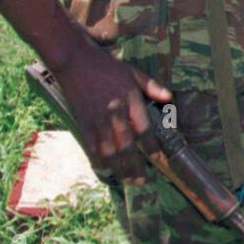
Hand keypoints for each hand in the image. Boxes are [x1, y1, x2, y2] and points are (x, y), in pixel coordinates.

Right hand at [48, 41, 172, 184]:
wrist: (75, 62)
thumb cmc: (106, 66)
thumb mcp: (132, 72)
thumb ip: (151, 86)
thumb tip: (168, 98)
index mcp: (129, 101)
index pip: (144, 130)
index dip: (151, 147)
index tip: (158, 159)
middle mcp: (115, 114)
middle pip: (127, 146)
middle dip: (135, 166)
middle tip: (142, 181)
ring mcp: (97, 120)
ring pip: (109, 151)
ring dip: (119, 168)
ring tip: (127, 181)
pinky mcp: (83, 123)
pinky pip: (91, 147)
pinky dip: (99, 161)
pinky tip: (105, 170)